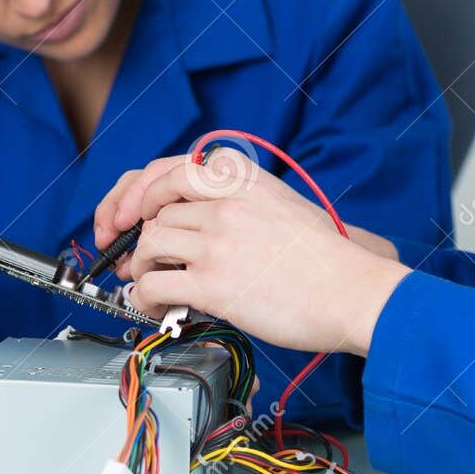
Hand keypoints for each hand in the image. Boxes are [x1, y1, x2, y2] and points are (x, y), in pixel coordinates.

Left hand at [95, 151, 403, 277]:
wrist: (351, 291)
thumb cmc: (326, 258)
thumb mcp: (282, 205)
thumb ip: (237, 203)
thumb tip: (190, 226)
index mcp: (243, 179)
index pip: (169, 169)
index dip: (138, 191)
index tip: (129, 211)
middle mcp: (226, 202)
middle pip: (154, 209)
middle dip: (130, 232)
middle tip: (124, 252)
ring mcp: (218, 240)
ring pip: (150, 244)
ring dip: (138, 266)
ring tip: (143, 283)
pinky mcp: (214, 282)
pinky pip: (155, 283)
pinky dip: (143, 295)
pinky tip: (152, 304)